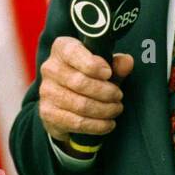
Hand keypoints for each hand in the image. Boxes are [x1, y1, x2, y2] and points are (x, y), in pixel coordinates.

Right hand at [37, 36, 132, 153]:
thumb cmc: (87, 76)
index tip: (108, 73)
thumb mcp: (103, 67)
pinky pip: (77, 122)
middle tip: (119, 96)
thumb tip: (127, 62)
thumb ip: (116, 64)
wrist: (64, 100)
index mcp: (62, 48)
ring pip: (81, 105)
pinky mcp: (48, 112)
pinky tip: (108, 124)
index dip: (93, 65)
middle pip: (80, 82)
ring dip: (104, 109)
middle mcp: (50, 68)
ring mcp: (46, 91)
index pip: (73, 53)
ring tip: (116, 109)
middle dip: (106, 92)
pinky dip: (97, 125)